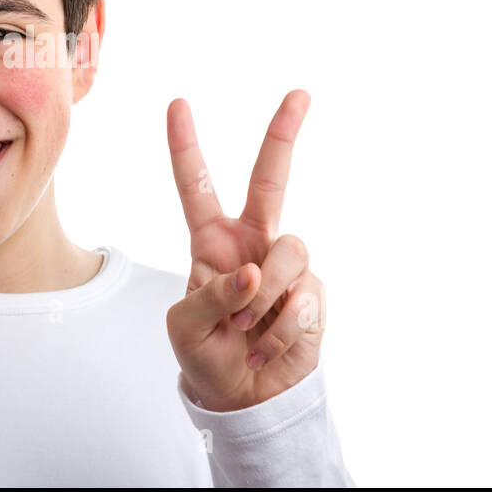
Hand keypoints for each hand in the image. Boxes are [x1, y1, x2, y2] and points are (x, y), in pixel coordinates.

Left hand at [164, 91, 325, 411]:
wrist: (245, 398)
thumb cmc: (207, 354)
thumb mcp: (185, 328)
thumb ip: (210, 296)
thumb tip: (252, 273)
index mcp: (211, 240)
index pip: (196, 185)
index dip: (185, 145)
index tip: (177, 102)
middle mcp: (253, 241)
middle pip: (271, 179)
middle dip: (284, 134)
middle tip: (300, 93)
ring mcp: (286, 265)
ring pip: (287, 252)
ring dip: (262, 298)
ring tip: (245, 330)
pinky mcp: (314, 293)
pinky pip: (302, 299)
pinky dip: (278, 332)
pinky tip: (265, 347)